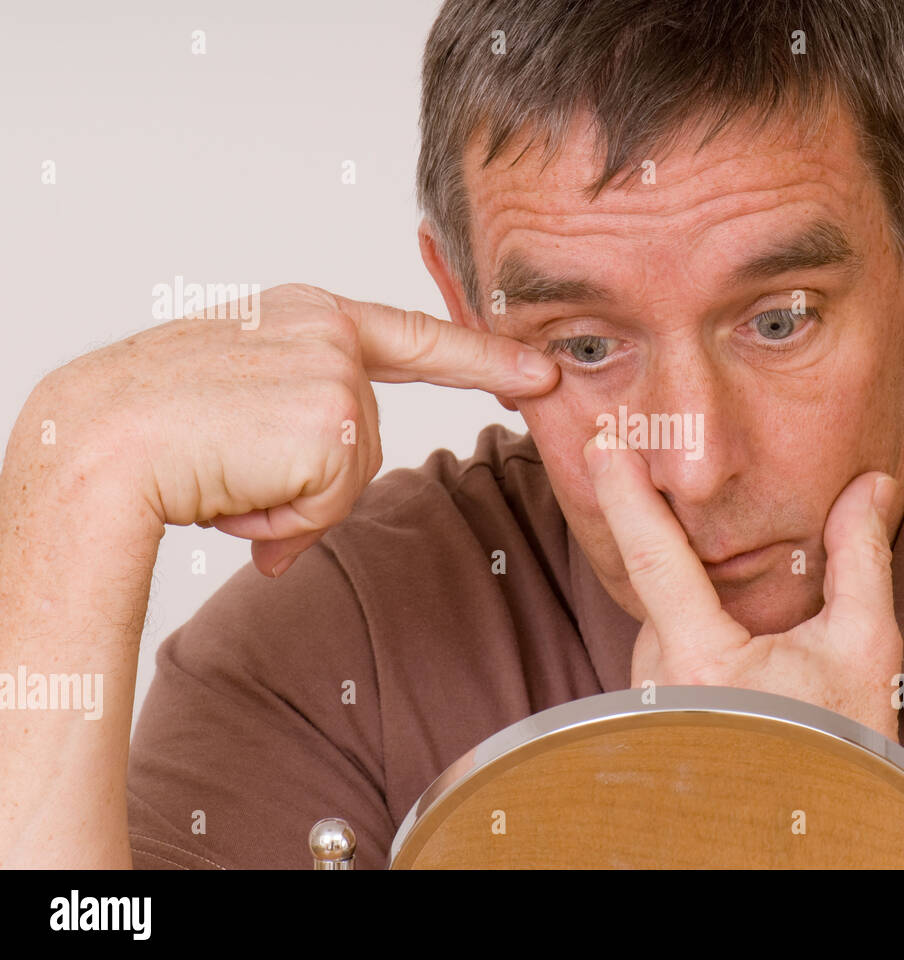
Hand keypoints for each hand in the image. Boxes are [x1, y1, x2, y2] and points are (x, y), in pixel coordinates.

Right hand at [38, 283, 558, 575]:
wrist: (97, 443)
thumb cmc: (147, 427)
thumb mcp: (236, 411)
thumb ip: (292, 448)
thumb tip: (289, 552)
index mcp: (305, 315)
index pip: (411, 336)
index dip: (479, 357)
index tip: (539, 368)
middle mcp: (328, 330)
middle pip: (369, 439)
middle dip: (309, 481)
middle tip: (231, 464)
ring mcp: (335, 370)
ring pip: (353, 474)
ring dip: (292, 500)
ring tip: (227, 471)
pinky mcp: (334, 419)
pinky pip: (334, 501)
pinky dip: (287, 517)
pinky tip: (237, 488)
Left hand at [583, 430, 903, 740]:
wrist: (819, 831)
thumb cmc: (841, 749)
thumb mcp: (864, 649)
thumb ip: (860, 558)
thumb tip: (872, 485)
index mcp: (702, 662)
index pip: (654, 557)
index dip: (626, 492)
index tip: (604, 442)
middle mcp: (659, 686)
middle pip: (660, 587)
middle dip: (689, 559)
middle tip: (719, 548)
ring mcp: (647, 707)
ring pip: (661, 622)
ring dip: (696, 608)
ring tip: (753, 645)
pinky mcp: (648, 719)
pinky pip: (661, 653)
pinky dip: (690, 638)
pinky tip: (736, 667)